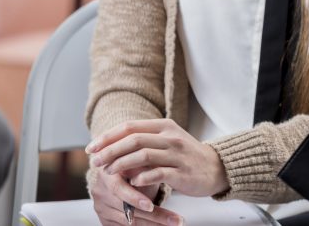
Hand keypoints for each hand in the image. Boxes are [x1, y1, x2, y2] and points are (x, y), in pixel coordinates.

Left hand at [87, 119, 229, 197]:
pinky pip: (158, 173)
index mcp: (163, 126)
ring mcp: (177, 154)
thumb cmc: (186, 156)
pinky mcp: (183, 173)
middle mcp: (170, 137)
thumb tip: (113, 149)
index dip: (108, 136)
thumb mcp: (166, 142)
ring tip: (109, 172)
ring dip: (122, 164)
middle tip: (95, 161)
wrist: (216, 168)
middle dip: (110, 150)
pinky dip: (142, 177)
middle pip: (133, 139)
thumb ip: (144, 142)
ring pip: (143, 155)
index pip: (130, 126)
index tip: (92, 147)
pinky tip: (132, 182)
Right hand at [89, 166, 182, 225]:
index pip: (118, 189)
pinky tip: (164, 224)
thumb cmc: (131, 166)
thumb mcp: (137, 162)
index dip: (134, 198)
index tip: (151, 205)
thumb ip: (144, 166)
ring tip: (177, 222)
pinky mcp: (107, 221)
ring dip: (156, 224)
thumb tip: (160, 168)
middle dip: (155, 216)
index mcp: (106, 174)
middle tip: (177, 220)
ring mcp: (103, 209)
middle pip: (128, 211)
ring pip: (131, 222)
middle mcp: (100, 193)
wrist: (117, 175)